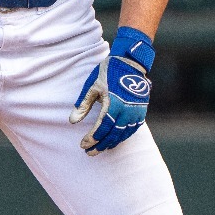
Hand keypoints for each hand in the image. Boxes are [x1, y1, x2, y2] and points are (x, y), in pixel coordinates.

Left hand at [70, 26, 155, 154]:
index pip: (101, 128)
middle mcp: (126, 111)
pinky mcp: (141, 111)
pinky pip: (132, 129)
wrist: (131, 62)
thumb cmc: (109, 72)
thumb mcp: (93, 86)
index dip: (92, 139)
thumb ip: (84, 105)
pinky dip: (123, 136)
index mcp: (113, 104)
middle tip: (89, 152)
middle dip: (100, 145)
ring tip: (101, 148)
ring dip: (111, 143)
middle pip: (112, 135)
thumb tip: (72, 121)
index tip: (83, 145)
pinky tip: (116, 140)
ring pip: (123, 134)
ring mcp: (136, 112)